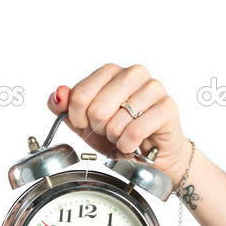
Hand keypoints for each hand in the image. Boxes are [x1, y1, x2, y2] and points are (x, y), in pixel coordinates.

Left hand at [47, 63, 193, 185]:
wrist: (151, 154)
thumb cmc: (119, 133)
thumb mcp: (85, 123)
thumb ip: (65, 108)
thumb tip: (58, 94)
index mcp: (110, 71)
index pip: (79, 95)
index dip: (78, 118)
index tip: (86, 124)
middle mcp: (133, 73)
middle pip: (96, 109)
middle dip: (99, 129)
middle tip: (109, 131)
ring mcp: (153, 88)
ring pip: (116, 122)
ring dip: (116, 138)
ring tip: (124, 135)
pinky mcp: (167, 107)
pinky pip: (135, 131)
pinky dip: (129, 145)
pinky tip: (134, 143)